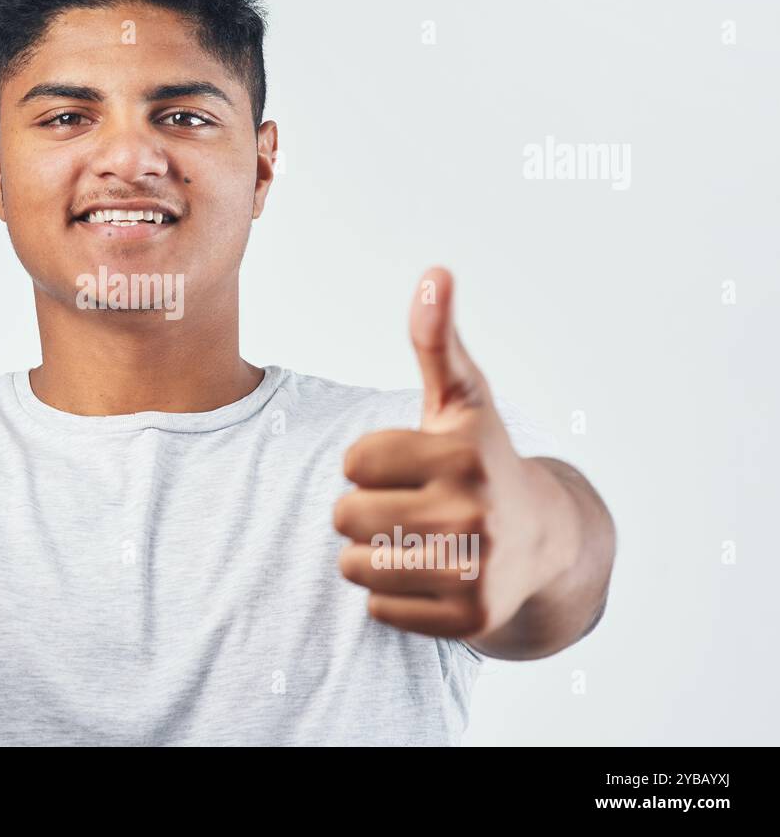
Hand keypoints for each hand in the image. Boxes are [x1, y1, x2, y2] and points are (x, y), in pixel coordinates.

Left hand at [332, 267, 573, 641]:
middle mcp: (474, 511)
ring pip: (355, 567)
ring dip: (366, 556)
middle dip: (361, 511)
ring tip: (407, 541)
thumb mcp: (461, 398)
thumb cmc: (482, 459)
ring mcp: (476, 569)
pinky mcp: (470, 617)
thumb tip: (435, 272)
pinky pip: (378, 610)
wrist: (544, 540)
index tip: (404, 465)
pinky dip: (390, 597)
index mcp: (462, 452)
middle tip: (404, 507)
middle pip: (345, 516)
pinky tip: (427, 576)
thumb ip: (437, 341)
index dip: (368, 463)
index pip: (352, 462)